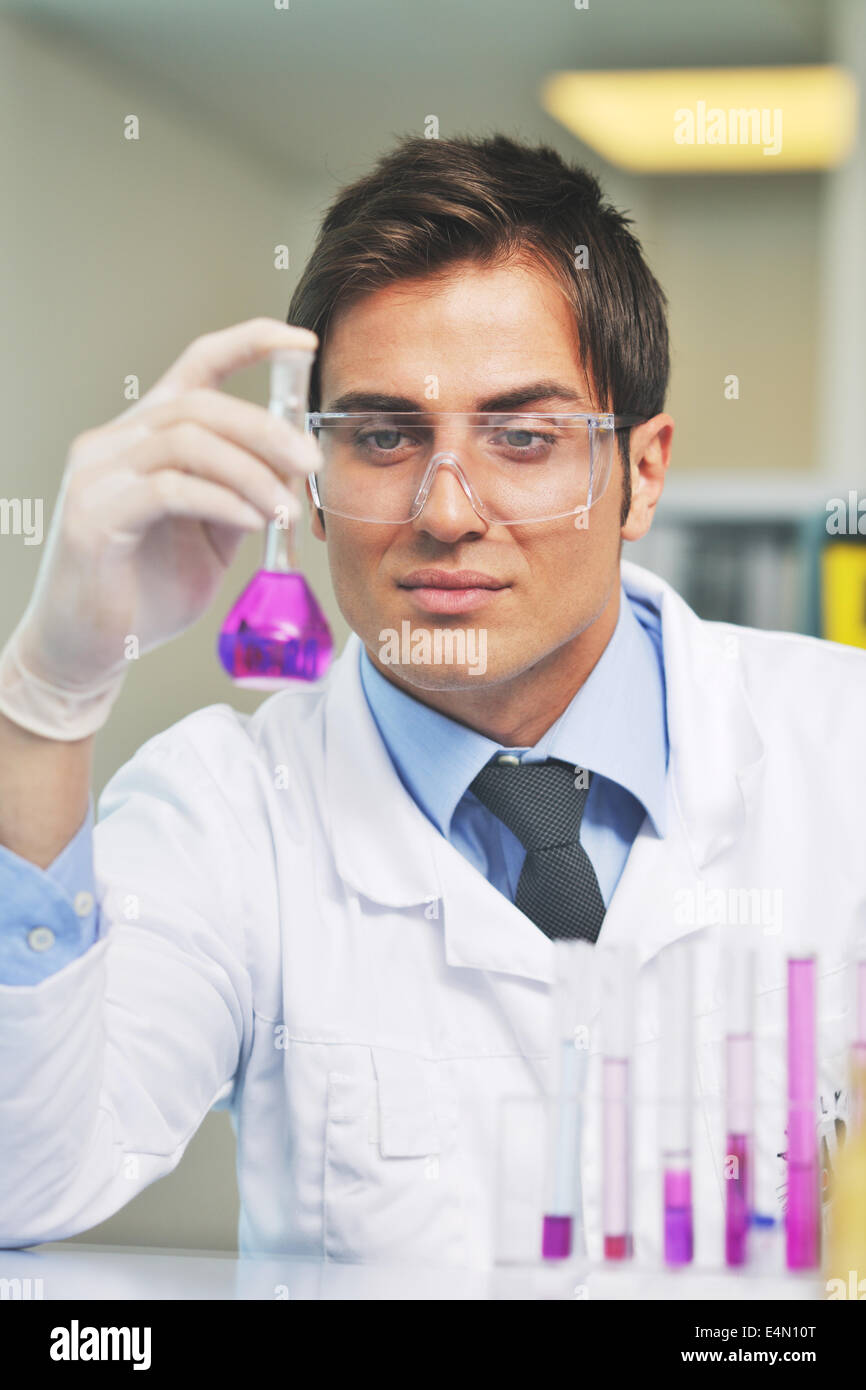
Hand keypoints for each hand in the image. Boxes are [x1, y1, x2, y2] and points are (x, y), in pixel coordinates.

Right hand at [11, 317, 320, 695]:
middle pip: (200, 405)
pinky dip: (222, 501)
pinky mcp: (93, 516)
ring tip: (283, 509)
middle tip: (309, 461)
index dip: (251, 342)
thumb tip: (292, 465)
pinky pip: (169, 489)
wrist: (90, 648)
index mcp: (144, 436)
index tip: (303, 344)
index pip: (197, 366)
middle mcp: (114, 443)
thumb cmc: (146, 591)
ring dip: (249, 471)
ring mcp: (97, 475)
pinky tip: (251, 523)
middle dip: (265, 428)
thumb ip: (243, 493)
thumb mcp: (212, 536)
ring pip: (186, 441)